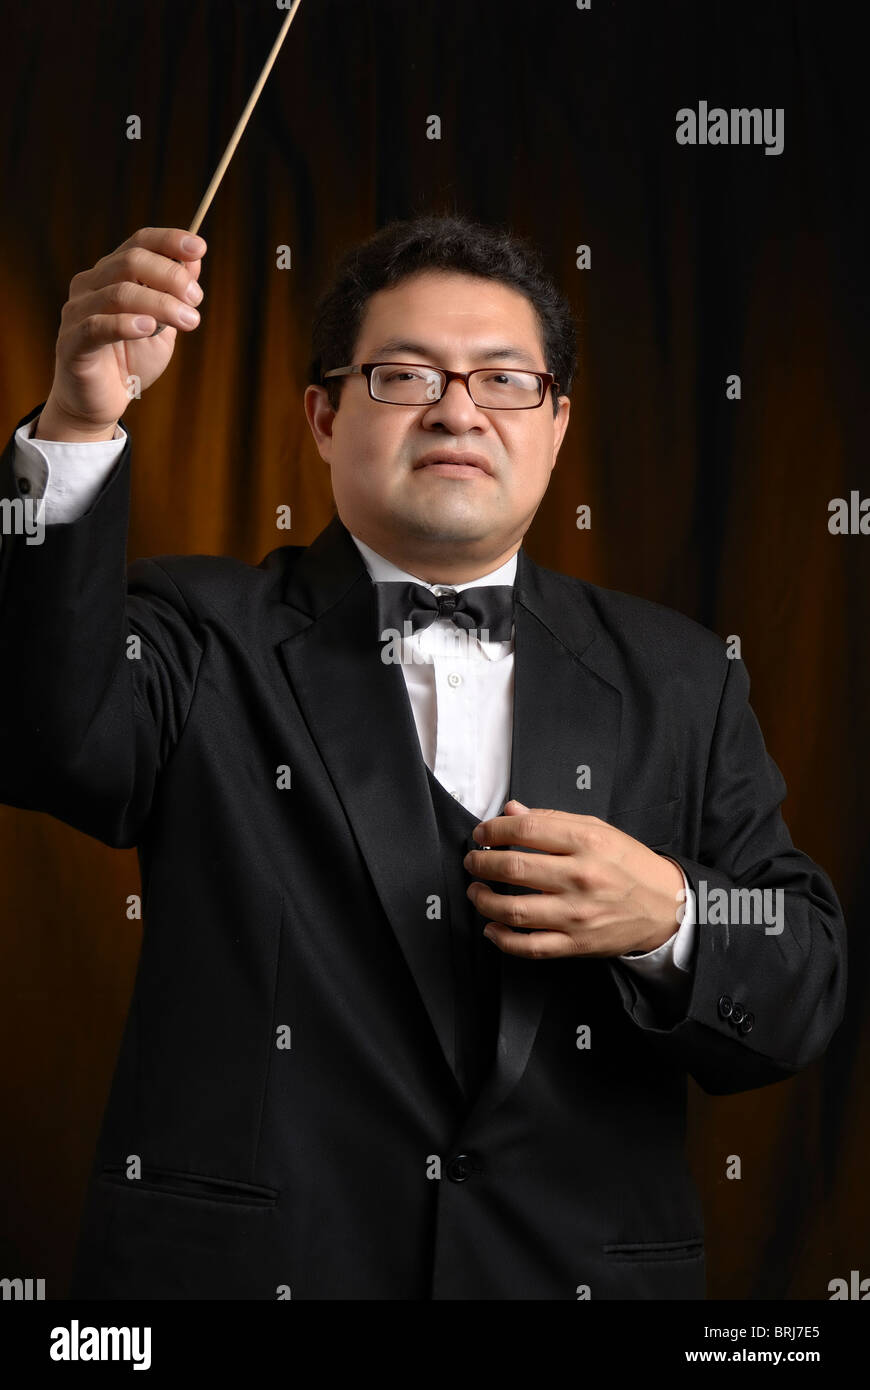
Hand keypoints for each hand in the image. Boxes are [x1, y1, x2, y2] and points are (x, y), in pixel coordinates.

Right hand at [36, 226, 206, 440]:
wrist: (101, 403)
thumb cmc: (130, 361)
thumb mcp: (162, 326)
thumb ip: (174, 295)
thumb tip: (194, 261)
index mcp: (110, 275)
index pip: (138, 243)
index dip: (169, 241)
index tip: (199, 248)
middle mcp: (90, 286)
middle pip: (131, 262)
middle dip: (170, 276)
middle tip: (197, 298)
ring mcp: (77, 312)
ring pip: (119, 293)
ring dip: (160, 304)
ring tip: (189, 321)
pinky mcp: (71, 343)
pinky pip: (97, 327)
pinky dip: (126, 324)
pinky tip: (148, 328)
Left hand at [463, 799, 684, 958]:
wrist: (666, 906)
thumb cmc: (629, 864)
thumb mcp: (599, 830)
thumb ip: (552, 820)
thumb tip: (510, 811)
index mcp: (587, 842)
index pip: (525, 831)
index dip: (493, 830)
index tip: (482, 834)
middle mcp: (581, 878)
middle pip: (514, 868)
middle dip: (482, 863)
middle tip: (473, 860)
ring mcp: (577, 914)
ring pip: (515, 910)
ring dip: (484, 900)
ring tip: (476, 891)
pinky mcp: (576, 944)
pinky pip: (530, 946)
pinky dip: (503, 939)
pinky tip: (491, 927)